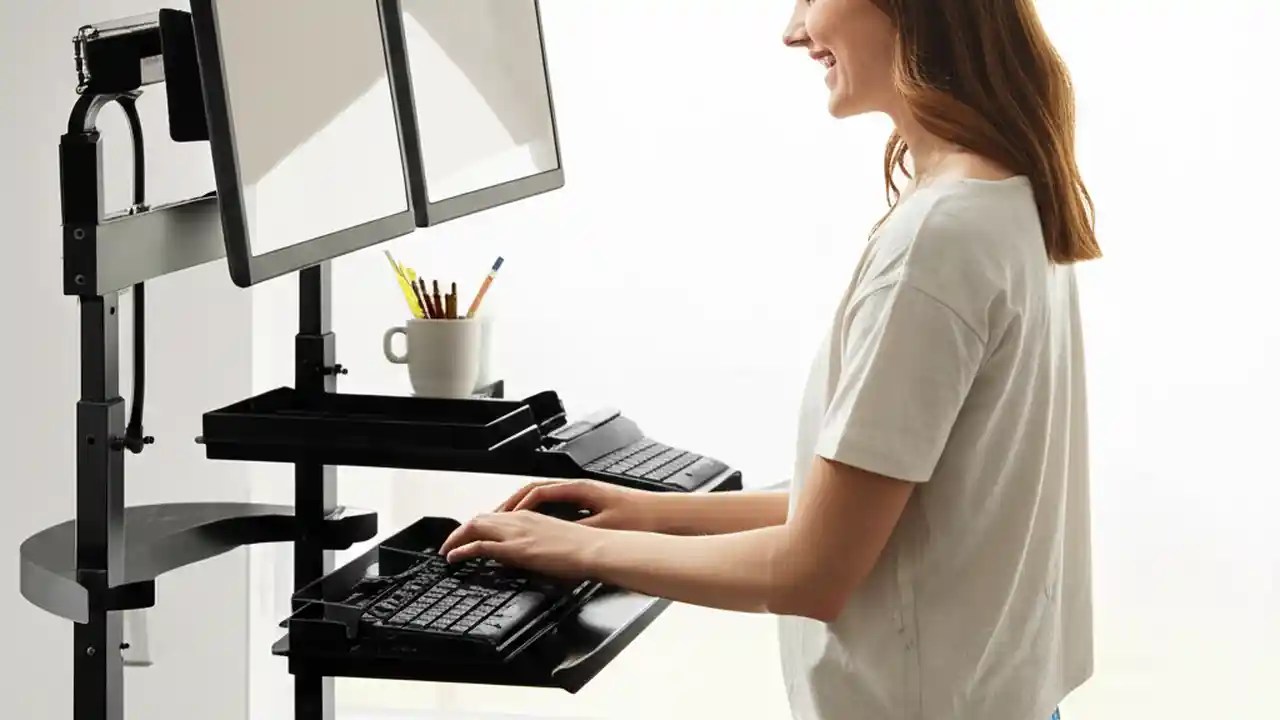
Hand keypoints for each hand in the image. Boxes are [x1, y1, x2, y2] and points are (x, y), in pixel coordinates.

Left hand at [439, 510, 601, 579]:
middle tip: (452, 542)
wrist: (595, 549)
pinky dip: (462, 549)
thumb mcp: (558, 540)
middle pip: (481, 518)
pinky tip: (453, 557)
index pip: (497, 516)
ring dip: (457, 537)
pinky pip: (479, 546)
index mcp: (532, 516)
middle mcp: (520, 519)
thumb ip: (540, 542)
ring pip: (475, 527)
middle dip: (462, 529)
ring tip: (447, 550)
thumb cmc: (585, 547)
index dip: (480, 525)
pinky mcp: (514, 548)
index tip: (471, 535)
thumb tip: (532, 553)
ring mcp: (516, 532)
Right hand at [495, 479, 660, 531]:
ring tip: (505, 523)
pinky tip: (534, 527)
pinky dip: (538, 513)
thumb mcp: (605, 527)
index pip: (536, 492)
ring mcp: (582, 493)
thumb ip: (577, 531)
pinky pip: (554, 504)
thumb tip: (553, 537)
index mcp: (578, 489)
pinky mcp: (589, 503)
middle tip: (491, 521)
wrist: (664, 514)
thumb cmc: (639, 517)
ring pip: (542, 497)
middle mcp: (577, 487)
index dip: (515, 506)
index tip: (499, 519)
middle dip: (510, 506)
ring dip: (522, 509)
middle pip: (533, 492)